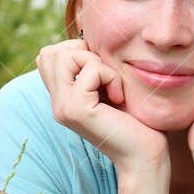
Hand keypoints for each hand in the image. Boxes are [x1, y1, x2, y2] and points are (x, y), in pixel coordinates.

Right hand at [37, 39, 167, 172]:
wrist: (145, 154)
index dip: (76, 51)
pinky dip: (110, 76)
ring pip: (65, 56)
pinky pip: (90, 70)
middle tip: (105, 77)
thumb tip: (83, 39)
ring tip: (111, 86)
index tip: (100, 72)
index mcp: (61, 98)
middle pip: (51, 51)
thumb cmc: (136, 120)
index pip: (48, 54)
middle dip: (83, 53)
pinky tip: (119, 97)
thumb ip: (90, 68)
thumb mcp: (108, 86)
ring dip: (96, 63)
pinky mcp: (76, 110)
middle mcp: (56, 104)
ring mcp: (62, 108)